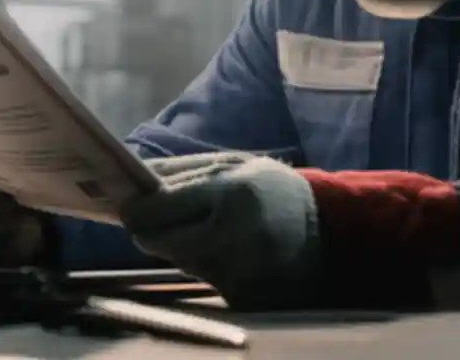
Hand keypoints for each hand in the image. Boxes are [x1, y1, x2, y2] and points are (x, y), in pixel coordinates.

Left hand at [120, 153, 320, 308]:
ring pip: (176, 260)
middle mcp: (232, 235)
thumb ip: (182, 170)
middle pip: (156, 241)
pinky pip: (200, 278)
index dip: (135, 209)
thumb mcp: (235, 164)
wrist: (328, 231)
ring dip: (181, 246)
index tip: (130, 205)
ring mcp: (237, 271)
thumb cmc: (274, 190)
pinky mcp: (240, 296)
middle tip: (165, 219)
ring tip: (211, 228)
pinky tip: (229, 251)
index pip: (157, 209)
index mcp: (231, 194)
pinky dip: (204, 264)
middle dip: (152, 230)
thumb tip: (131, 175)